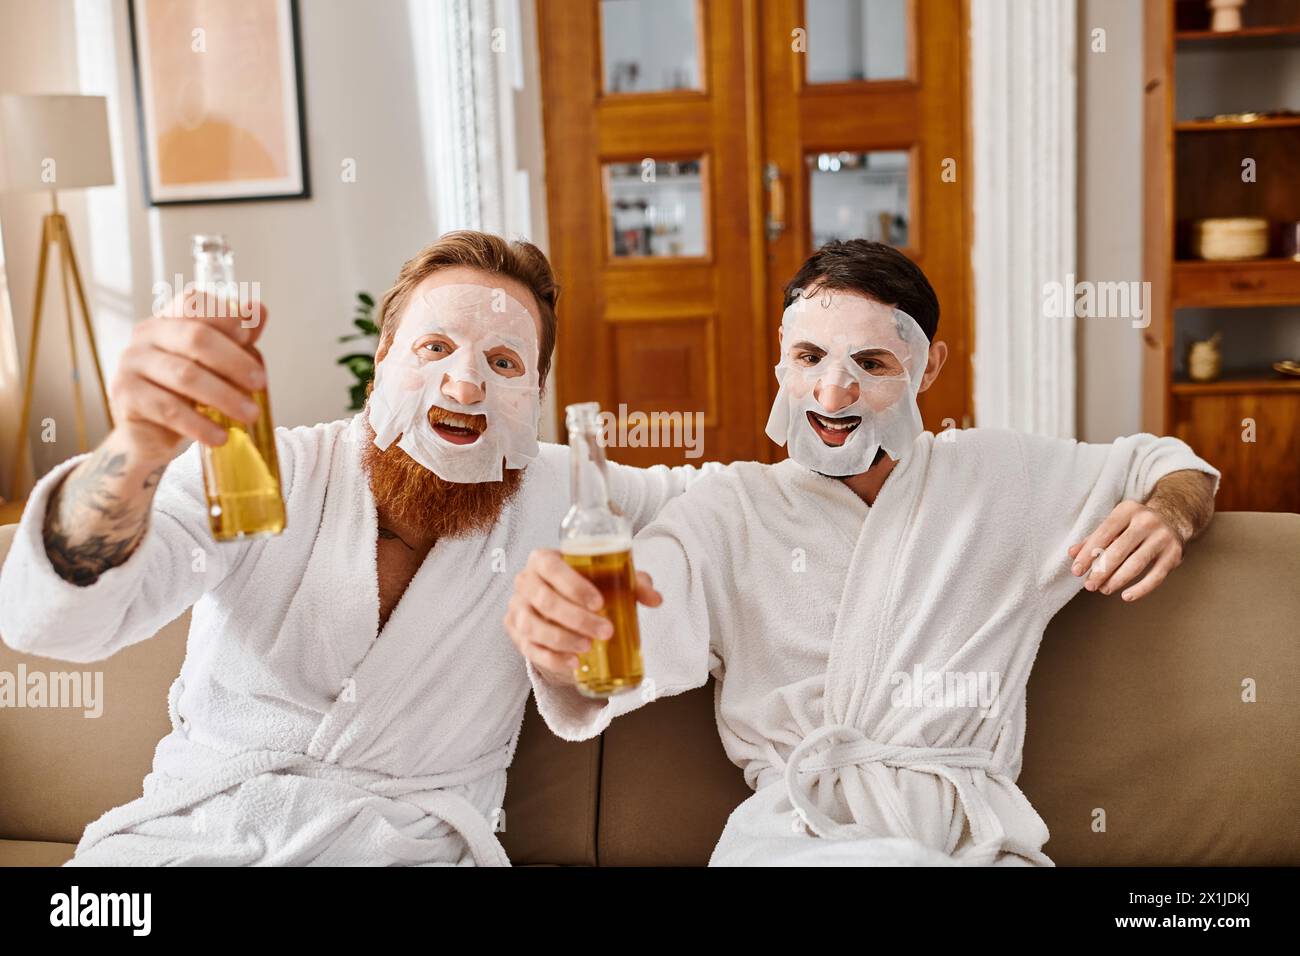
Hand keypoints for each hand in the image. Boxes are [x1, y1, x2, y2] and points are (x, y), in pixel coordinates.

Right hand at [108, 291, 269, 464]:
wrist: (150, 434)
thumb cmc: (187, 393)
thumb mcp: (215, 366)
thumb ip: (236, 340)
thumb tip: (259, 310)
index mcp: (169, 319)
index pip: (193, 302)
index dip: (223, 316)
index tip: (248, 338)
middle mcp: (146, 334)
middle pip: (195, 337)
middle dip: (234, 361)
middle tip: (261, 383)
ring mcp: (131, 363)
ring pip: (185, 375)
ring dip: (225, 396)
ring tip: (250, 415)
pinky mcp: (125, 395)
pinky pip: (168, 409)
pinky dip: (200, 424)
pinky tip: (220, 436)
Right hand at [504, 548, 661, 685]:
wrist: (559, 605)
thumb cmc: (586, 585)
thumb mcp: (609, 579)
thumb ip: (633, 584)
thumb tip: (656, 599)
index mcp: (543, 560)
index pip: (551, 567)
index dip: (573, 585)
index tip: (600, 603)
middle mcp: (525, 582)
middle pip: (545, 601)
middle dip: (576, 618)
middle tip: (606, 631)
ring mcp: (517, 609)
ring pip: (534, 627)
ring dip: (563, 640)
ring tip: (589, 648)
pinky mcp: (516, 634)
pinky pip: (529, 649)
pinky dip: (552, 659)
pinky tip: (573, 663)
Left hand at [1068, 500, 1184, 601]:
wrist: (1173, 518)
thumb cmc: (1133, 525)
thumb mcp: (1114, 525)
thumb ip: (1092, 539)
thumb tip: (1072, 553)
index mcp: (1128, 510)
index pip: (1103, 534)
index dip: (1088, 554)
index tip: (1076, 571)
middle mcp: (1147, 521)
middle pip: (1119, 550)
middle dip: (1101, 571)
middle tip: (1089, 586)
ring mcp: (1163, 537)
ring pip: (1136, 564)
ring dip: (1117, 580)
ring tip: (1103, 590)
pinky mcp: (1175, 554)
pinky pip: (1156, 576)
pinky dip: (1141, 589)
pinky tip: (1127, 596)